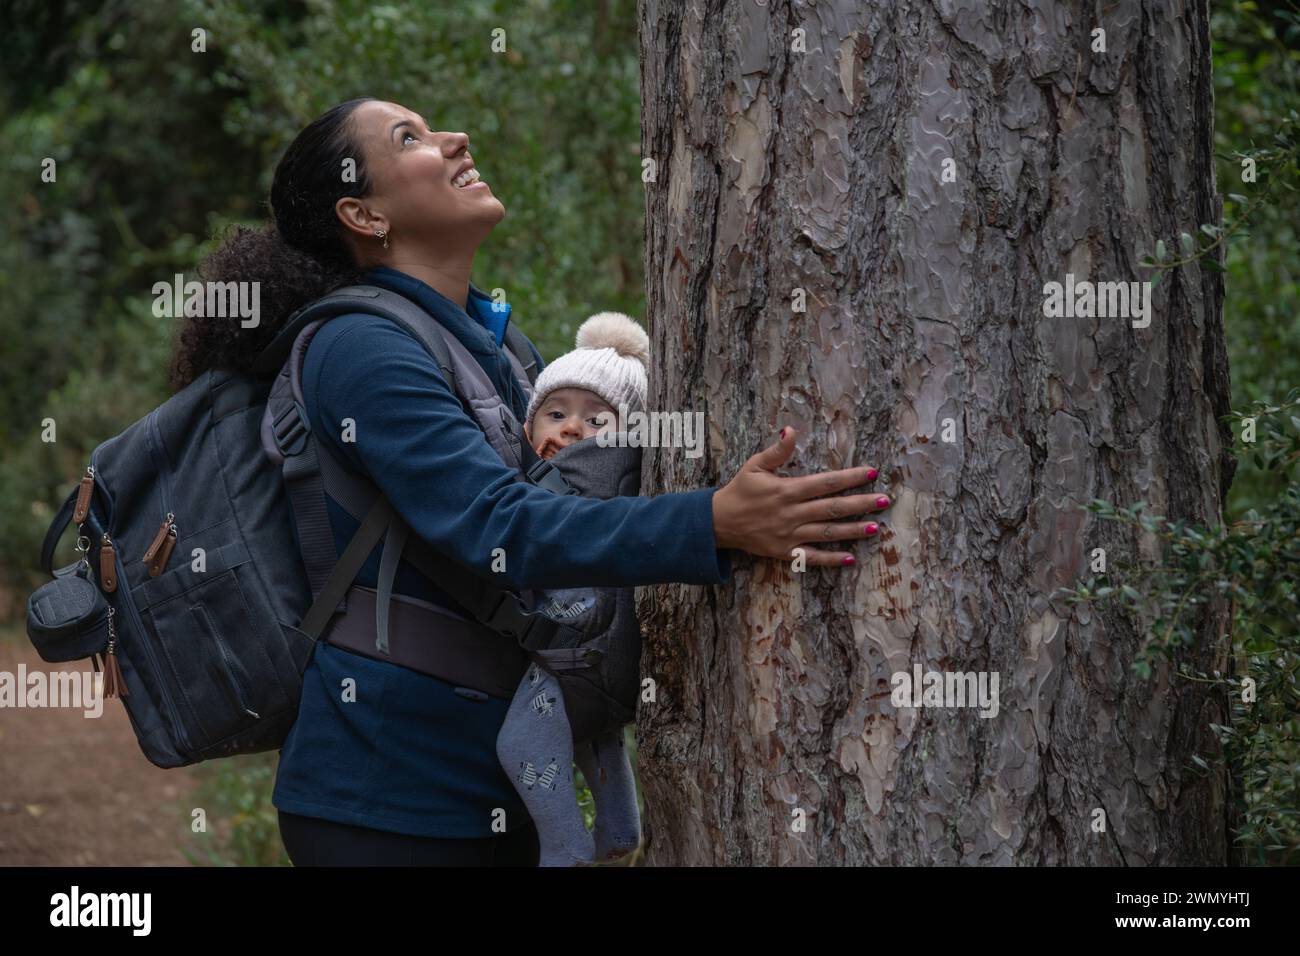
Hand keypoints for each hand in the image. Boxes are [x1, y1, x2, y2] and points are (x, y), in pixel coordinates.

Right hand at [711, 426, 889, 566]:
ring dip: (852, 530)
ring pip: (827, 533)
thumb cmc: (739, 491)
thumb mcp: (754, 465)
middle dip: (861, 504)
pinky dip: (830, 559)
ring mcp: (789, 534)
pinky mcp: (784, 552)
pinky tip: (850, 558)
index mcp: (787, 490)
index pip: (825, 483)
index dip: (849, 477)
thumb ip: (777, 451)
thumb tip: (791, 430)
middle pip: (833, 508)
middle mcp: (791, 513)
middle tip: (884, 500)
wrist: (718, 522)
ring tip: (876, 527)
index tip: (871, 472)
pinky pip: (811, 557)